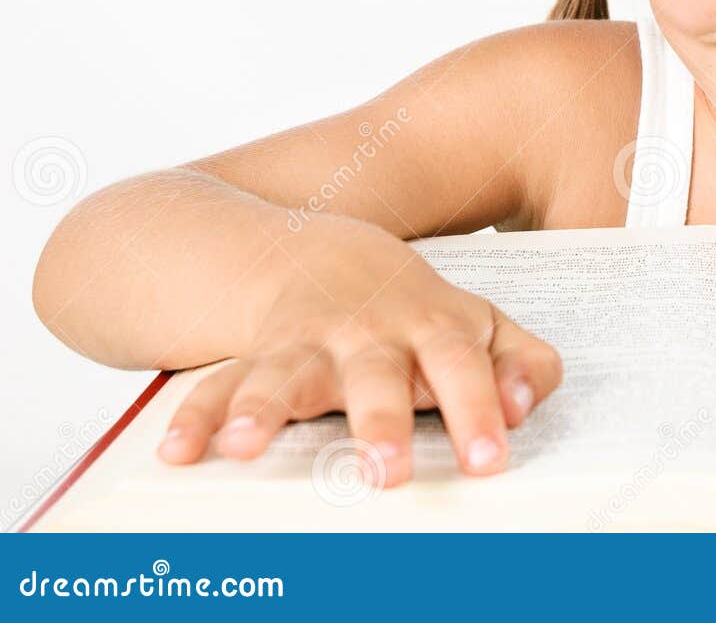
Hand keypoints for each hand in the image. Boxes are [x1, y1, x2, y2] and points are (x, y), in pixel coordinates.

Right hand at [156, 223, 561, 485]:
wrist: (319, 252)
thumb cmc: (413, 308)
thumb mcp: (479, 323)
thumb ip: (521, 363)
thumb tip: (524, 405)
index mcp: (431, 326)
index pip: (461, 366)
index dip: (478, 407)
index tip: (489, 459)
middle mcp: (368, 334)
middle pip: (375, 375)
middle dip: (379, 421)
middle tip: (387, 472)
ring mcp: (307, 342)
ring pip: (285, 374)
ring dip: (263, 408)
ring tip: (246, 446)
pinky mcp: (254, 355)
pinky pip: (216, 385)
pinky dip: (196, 416)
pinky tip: (181, 450)